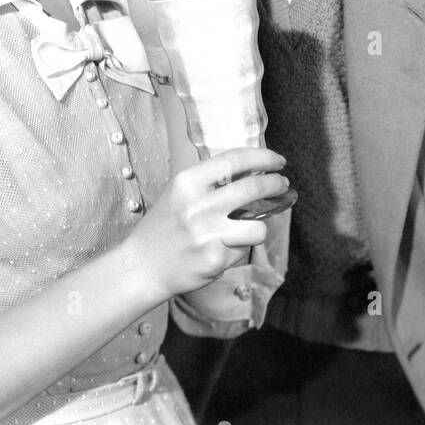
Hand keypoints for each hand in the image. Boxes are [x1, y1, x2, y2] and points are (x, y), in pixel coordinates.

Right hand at [119, 148, 289, 299]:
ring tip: (247, 228)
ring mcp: (207, 234)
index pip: (235, 159)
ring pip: (258, 226)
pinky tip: (218, 250)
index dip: (263, 158)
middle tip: (282, 184)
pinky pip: (242, 251)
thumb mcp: (180, 193)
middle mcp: (198, 205)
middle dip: (275, 185)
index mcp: (188, 181)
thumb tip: (254, 171)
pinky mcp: (214, 259)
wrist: (142, 266)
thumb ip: (212, 181)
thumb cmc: (164, 226)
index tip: (278, 161)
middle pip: (253, 188)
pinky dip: (236, 250)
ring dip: (258, 227)